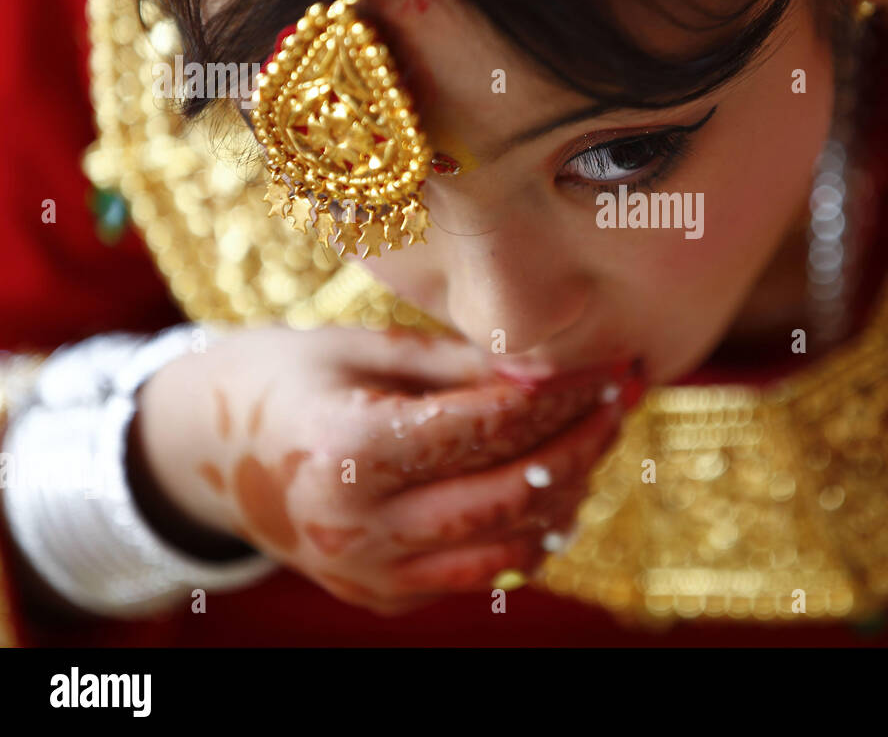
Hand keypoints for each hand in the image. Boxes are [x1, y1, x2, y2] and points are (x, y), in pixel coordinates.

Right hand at [134, 326, 641, 614]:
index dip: (561, 393)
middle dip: (583, 440)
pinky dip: (527, 530)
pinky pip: (481, 571)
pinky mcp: (381, 596)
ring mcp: (366, 573)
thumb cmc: (292, 377)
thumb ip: (460, 365)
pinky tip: (551, 482)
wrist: (207, 452)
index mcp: (344, 447)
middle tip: (623, 397)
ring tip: (597, 435)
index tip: (610, 364)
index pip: (486, 425)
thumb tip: (553, 369)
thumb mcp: (364, 348)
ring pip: (508, 544)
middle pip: (510, 491)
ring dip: (567, 490)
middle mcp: (353, 525)